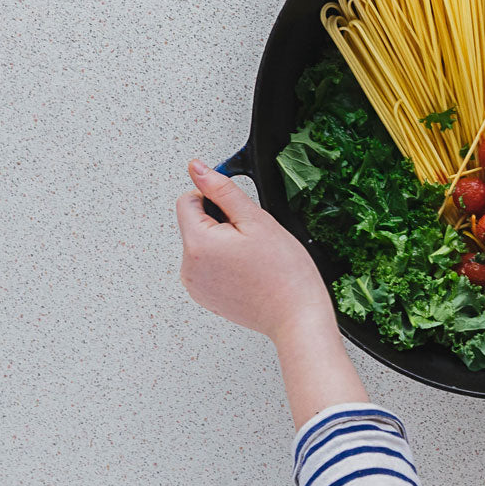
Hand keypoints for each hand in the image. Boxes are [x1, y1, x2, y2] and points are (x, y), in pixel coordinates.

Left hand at [176, 160, 367, 424]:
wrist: (297, 316)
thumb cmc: (284, 273)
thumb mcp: (256, 219)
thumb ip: (222, 189)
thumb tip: (198, 168)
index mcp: (197, 244)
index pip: (187, 199)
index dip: (215, 198)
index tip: (239, 210)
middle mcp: (188, 267)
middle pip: (195, 222)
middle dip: (221, 221)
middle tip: (253, 237)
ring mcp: (195, 285)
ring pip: (203, 244)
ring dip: (224, 242)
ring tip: (253, 257)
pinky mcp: (205, 297)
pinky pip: (208, 265)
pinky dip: (225, 263)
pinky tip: (249, 271)